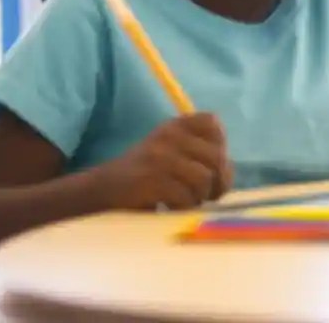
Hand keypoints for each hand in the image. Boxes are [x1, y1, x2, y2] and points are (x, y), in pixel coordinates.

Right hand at [94, 112, 232, 210]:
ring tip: (187, 201)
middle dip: (218, 180)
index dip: (219, 146)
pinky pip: (186, 196)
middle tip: (208, 195)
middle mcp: (168, 135)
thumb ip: (199, 155)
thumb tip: (226, 175)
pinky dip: (183, 206)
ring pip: (204, 178)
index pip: (212, 122)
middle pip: (216, 156)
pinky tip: (170, 206)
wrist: (103, 189)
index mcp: (175, 126)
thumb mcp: (171, 153)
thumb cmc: (145, 175)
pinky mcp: (152, 180)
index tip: (210, 165)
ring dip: (200, 196)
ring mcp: (160, 157)